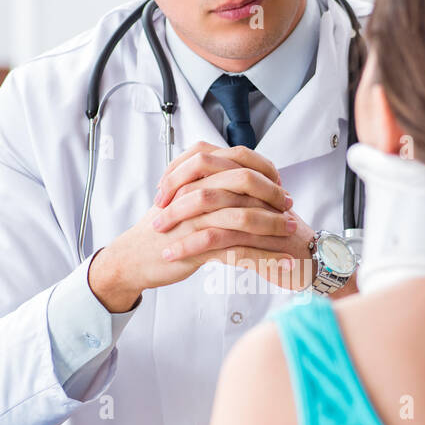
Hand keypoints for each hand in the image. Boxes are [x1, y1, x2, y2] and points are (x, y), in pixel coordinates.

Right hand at [88, 141, 299, 309]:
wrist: (132, 258)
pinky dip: (267, 258)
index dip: (263, 170)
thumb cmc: (161, 230)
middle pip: (244, 184)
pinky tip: (285, 264)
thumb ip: (204, 183)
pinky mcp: (197, 248)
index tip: (278, 183)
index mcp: (193, 178)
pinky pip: (240, 251)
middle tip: (290, 206)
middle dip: (273, 195)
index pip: (237, 161)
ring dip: (274, 226)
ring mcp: (196, 220)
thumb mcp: (180, 198)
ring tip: (292, 233)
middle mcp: (195, 193)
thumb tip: (234, 175)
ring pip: (244, 217)